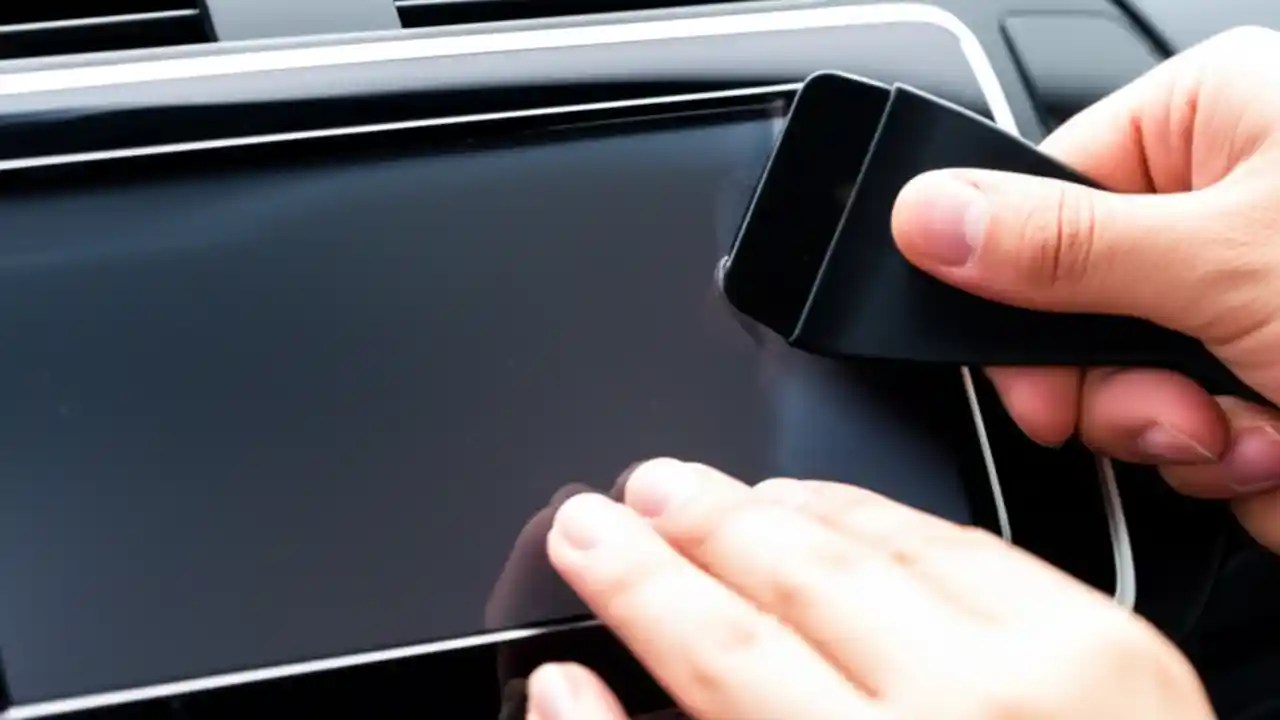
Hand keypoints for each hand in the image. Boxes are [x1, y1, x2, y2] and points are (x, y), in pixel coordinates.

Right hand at [524, 459, 1212, 718]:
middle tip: (628, 494)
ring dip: (773, 506)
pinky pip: (959, 534)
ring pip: (871, 539)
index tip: (585, 534)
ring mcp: (1051, 665)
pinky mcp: (1107, 633)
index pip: (721, 649)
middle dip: (689, 524)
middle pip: (790, 577)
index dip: (635, 581)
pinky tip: (827, 506)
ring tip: (702, 492)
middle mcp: (969, 711)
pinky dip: (875, 513)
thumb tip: (572, 691)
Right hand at [891, 26, 1279, 550]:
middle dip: (1133, 392)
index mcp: (1211, 129)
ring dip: (1201, 438)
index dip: (1022, 300)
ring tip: (1278, 429)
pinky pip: (1212, 438)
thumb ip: (1058, 247)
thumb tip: (925, 215)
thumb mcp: (1226, 261)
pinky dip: (1253, 467)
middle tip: (1182, 408)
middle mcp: (1233, 210)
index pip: (1044, 201)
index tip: (1035, 376)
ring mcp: (1258, 305)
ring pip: (1147, 393)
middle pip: (1085, 314)